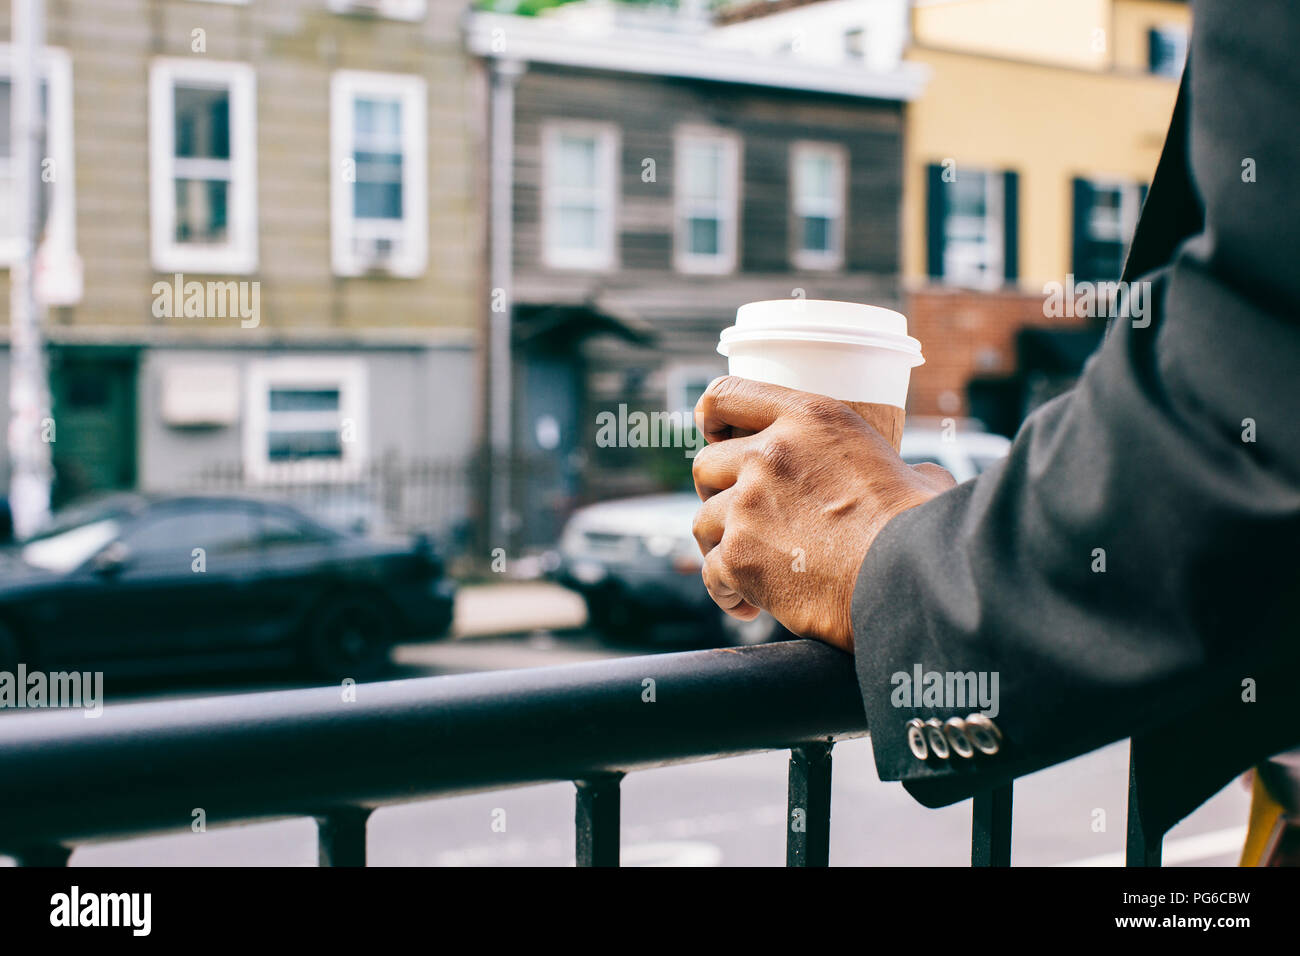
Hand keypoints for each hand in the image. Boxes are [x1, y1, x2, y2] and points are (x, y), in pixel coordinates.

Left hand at [691, 376, 956, 652]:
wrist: (908, 578)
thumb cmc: (922, 528)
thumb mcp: (914, 471)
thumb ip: (897, 467)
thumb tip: (918, 478)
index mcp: (809, 418)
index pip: (725, 397)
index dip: (711, 419)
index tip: (712, 436)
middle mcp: (769, 454)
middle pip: (705, 465)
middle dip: (715, 493)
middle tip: (740, 519)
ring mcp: (747, 505)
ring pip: (701, 522)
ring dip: (719, 545)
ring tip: (747, 569)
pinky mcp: (737, 556)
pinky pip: (710, 572)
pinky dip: (726, 592)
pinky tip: (749, 606)